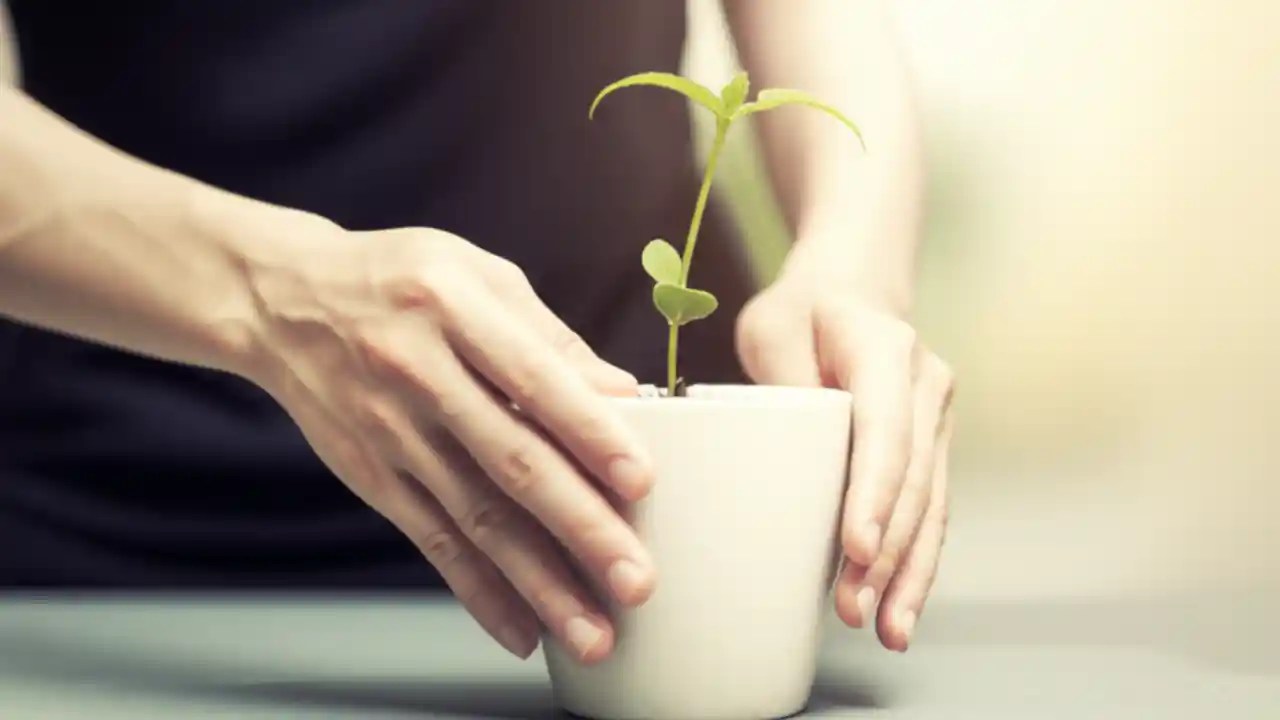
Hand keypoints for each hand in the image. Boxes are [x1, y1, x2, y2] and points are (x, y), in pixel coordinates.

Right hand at [240, 218, 655, 662]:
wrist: (281, 304)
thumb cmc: (399, 281)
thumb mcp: (476, 275)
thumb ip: (550, 336)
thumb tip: (622, 393)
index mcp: (453, 309)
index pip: (533, 378)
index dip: (589, 432)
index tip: (640, 480)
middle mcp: (419, 374)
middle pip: (509, 462)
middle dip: (578, 528)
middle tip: (633, 579)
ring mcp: (393, 434)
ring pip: (476, 519)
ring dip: (539, 582)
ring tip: (591, 632)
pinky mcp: (375, 478)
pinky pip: (434, 543)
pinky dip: (480, 593)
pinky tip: (523, 632)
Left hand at [736, 268, 953, 651]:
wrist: (852, 288)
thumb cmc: (800, 310)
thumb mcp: (772, 327)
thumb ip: (782, 379)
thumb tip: (789, 455)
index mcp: (888, 350)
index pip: (886, 430)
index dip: (874, 494)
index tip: (857, 550)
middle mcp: (927, 387)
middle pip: (914, 481)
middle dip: (889, 553)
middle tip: (855, 611)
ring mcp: (936, 420)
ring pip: (932, 507)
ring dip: (910, 574)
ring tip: (888, 631)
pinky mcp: (929, 450)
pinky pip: (929, 512)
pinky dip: (915, 563)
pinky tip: (900, 610)